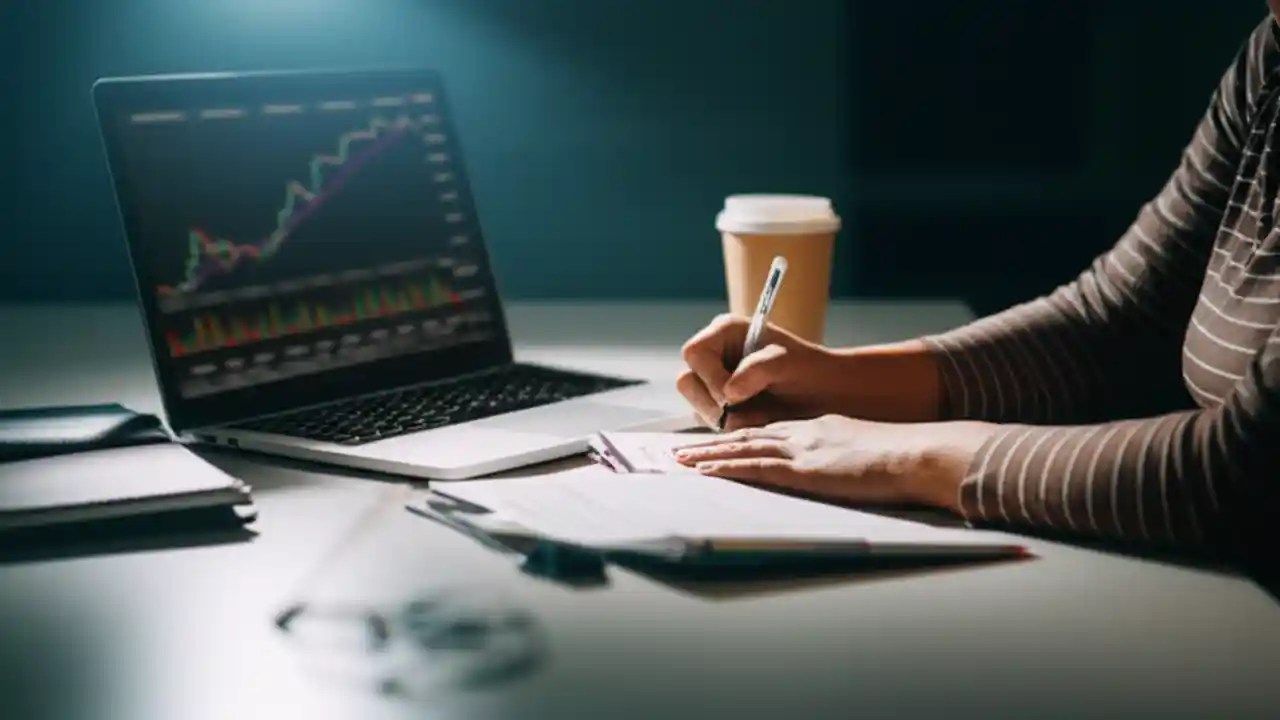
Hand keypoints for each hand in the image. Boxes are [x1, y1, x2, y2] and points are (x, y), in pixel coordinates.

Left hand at [673, 414, 997, 511]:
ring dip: (709, 455)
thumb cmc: (905, 459)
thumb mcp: (868, 452)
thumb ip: (846, 459)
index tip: (718, 444)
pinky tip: (706, 471)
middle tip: (684, 452)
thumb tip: (839, 472)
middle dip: (714, 445)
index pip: (770, 433)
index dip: (741, 438)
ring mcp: (803, 450)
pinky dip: (727, 469)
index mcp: (821, 430)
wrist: (919, 454)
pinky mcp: (804, 469)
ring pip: (744, 450)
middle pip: (749, 437)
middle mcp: (805, 434)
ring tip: (681, 461)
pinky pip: (755, 467)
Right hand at [677, 315, 943, 430]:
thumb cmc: (809, 370)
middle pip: (687, 381)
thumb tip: (729, 392)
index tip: (733, 396)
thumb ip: (757, 370)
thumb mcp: (787, 362)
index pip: (695, 353)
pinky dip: (732, 427)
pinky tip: (758, 421)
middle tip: (743, 412)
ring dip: (724, 418)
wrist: (825, 395)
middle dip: (713, 403)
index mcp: (725, 331)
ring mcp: (714, 381)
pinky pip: (710, 421)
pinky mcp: (719, 405)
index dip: (710, 377)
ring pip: (697, 406)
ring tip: (760, 415)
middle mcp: (714, 354)